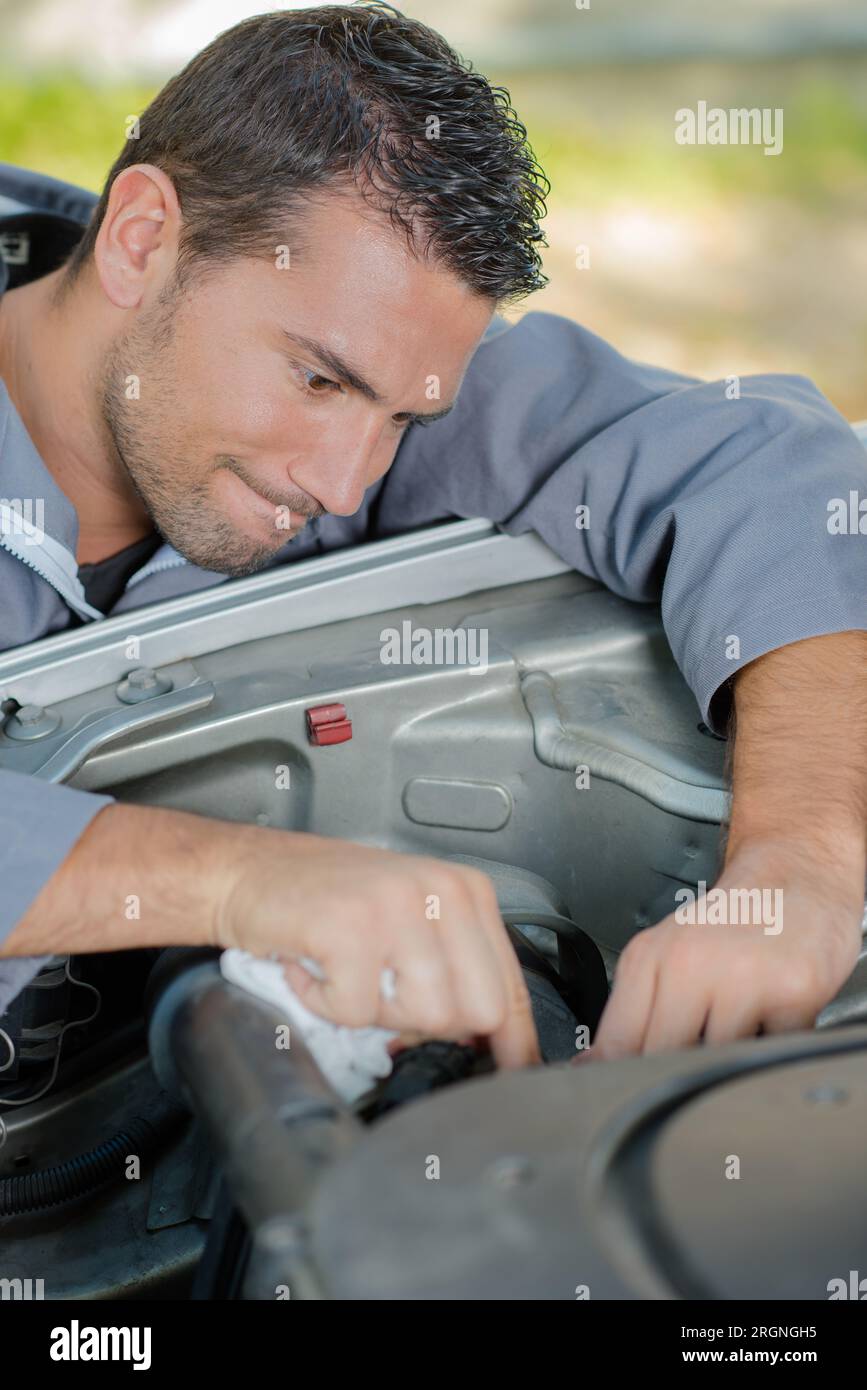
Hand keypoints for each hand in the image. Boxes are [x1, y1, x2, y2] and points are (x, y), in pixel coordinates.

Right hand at [213, 827, 539, 1067]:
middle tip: (384, 992)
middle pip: (477, 1011)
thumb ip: (455, 968)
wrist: (249, 871)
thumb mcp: (413, 919)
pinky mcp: (350, 928)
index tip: (514, 1073)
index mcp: (466, 892)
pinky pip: (356, 1012)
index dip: (514, 1042)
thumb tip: (492, 1041)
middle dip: (428, 1023)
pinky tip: (314, 967)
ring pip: (423, 1016)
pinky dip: (324, 1004)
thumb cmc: (326, 898)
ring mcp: (397, 907)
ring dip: (373, 1011)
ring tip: (346, 972)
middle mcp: (441, 892)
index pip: (510, 985)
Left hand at [589, 841, 863, 1059]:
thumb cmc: (734, 920)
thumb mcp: (668, 954)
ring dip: (727, 1066)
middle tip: (691, 1067)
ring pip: (719, 1064)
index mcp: (649, 959)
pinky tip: (772, 1019)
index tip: (624, 1094)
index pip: (617, 1044)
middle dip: (674, 1079)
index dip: (618, 1081)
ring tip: (737, 1031)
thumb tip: (589, 1068)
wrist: (796, 871)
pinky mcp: (794, 990)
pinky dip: (774, 1050)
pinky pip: (775, 1054)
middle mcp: (690, 963)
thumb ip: (631, 1014)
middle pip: (662, 1061)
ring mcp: (743, 976)